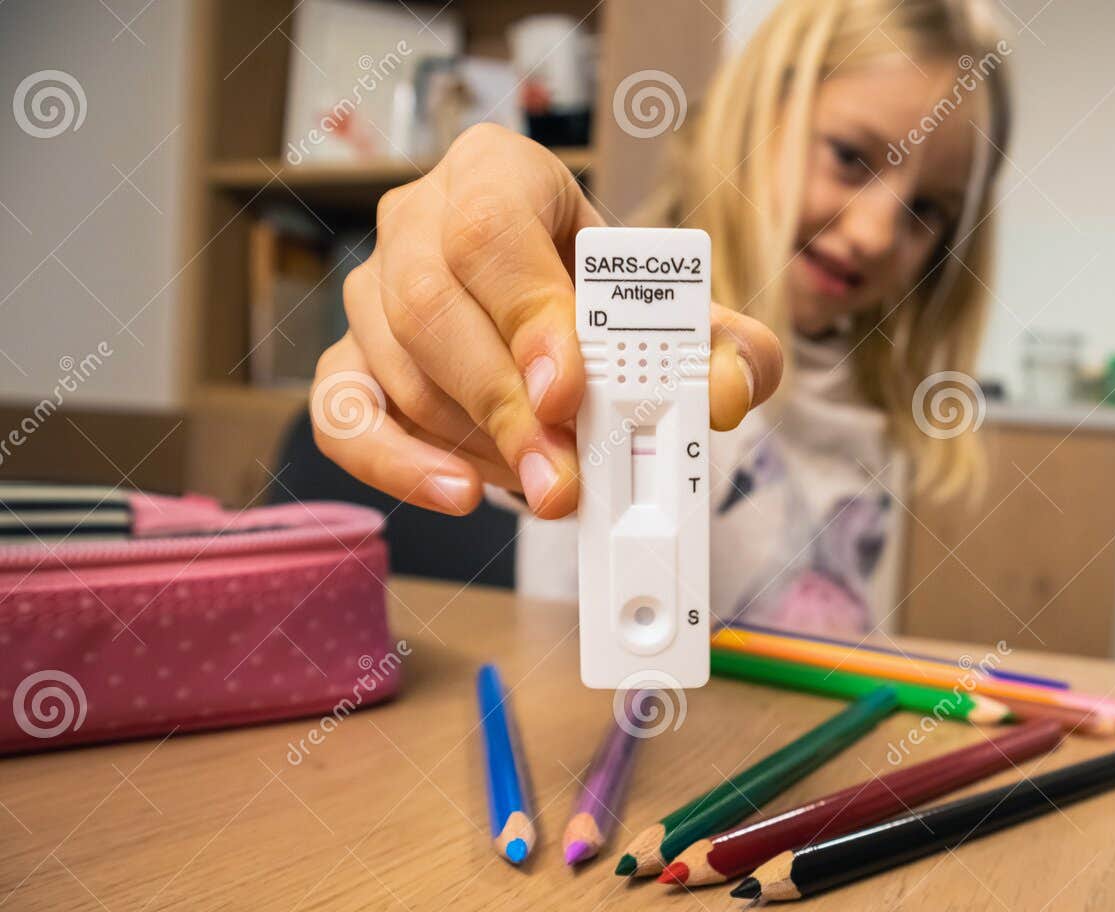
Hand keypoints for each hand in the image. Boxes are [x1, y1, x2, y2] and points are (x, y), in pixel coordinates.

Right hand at [311, 123, 781, 517]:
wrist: (565, 323)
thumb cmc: (612, 304)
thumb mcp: (681, 314)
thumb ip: (722, 346)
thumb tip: (729, 391)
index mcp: (498, 172)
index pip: (492, 228)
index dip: (527, 313)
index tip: (569, 391)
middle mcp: (419, 219)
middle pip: (432, 305)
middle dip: (504, 405)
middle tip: (564, 477)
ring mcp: (372, 290)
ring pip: (400, 368)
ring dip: (478, 443)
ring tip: (551, 486)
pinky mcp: (350, 361)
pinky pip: (343, 416)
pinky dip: (397, 464)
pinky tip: (460, 495)